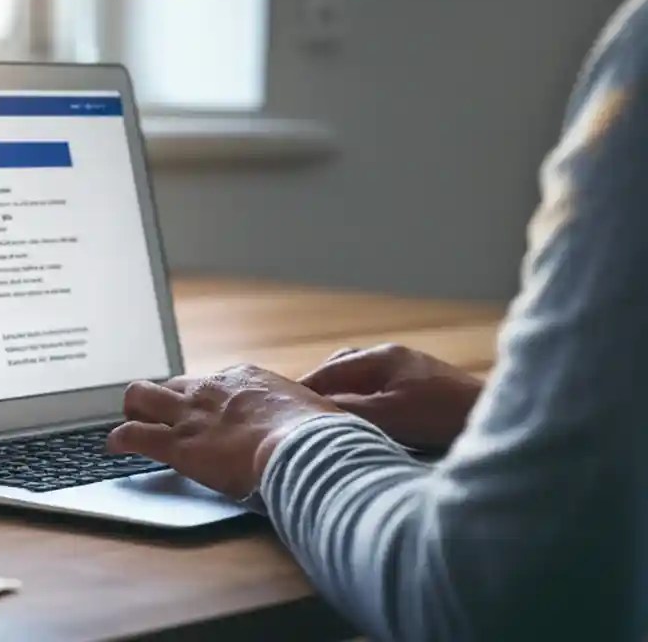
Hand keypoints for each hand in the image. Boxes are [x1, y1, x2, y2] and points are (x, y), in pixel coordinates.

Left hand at [107, 365, 343, 498]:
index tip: (207, 412)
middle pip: (173, 384)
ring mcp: (192, 415)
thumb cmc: (321, 436)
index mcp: (246, 378)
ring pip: (141, 397)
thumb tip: (326, 429)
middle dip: (162, 399)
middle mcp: (212, 389)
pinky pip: (135, 435)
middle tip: (158, 416)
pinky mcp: (178, 445)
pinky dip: (120, 440)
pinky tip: (114, 448)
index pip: (213, 383)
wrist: (305, 450)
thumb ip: (305, 417)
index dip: (206, 399)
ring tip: (129, 424)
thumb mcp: (316, 414)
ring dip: (133, 410)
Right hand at [298, 344, 483, 449]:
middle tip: (299, 412)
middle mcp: (395, 357)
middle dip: (319, 389)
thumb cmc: (443, 415)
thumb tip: (311, 413)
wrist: (499, 419)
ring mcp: (413, 371)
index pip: (329, 371)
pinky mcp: (428, 389)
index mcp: (382, 357)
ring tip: (329, 418)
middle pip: (344, 368)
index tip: (280, 406)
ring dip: (343, 396)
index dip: (302, 389)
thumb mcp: (389, 415)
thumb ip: (348, 410)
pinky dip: (364, 402)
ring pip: (364, 379)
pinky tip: (365, 422)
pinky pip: (382, 390)